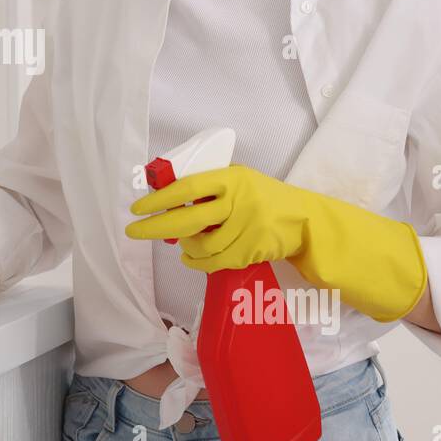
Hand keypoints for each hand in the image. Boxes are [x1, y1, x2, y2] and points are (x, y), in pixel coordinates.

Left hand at [125, 163, 427, 321]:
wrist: (308, 223)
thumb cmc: (266, 203)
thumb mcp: (241, 186)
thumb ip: (210, 193)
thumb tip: (166, 207)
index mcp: (232, 178)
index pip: (187, 186)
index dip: (159, 199)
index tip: (137, 207)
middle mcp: (239, 199)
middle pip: (187, 218)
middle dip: (155, 227)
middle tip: (133, 231)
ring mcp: (247, 226)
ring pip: (201, 246)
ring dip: (186, 250)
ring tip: (185, 247)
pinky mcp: (253, 248)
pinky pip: (215, 262)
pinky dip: (201, 263)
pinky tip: (197, 258)